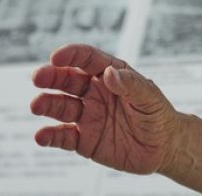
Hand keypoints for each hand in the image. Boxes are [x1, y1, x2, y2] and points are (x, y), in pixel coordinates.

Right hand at [31, 43, 180, 174]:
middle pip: (67, 80)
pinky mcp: (84, 140)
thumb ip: (130, 84)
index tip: (55, 56)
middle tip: (38, 77)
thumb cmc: (158, 115)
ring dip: (46, 104)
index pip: (87, 60)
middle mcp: (94, 93)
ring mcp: (87, 116)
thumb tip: (108, 73)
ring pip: (61, 107)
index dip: (71, 55)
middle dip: (51, 77)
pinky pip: (63, 137)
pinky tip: (41, 136)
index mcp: (110, 75)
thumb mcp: (149, 97)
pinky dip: (50, 136)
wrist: (164, 147)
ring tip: (36, 105)